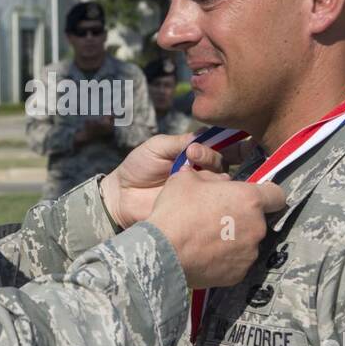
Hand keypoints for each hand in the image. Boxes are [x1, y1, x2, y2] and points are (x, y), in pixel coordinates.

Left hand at [101, 133, 227, 227]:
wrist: (122, 195)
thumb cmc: (139, 166)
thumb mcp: (158, 146)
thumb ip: (180, 141)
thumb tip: (205, 133)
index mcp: (194, 156)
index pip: (215, 147)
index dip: (213, 145)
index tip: (194, 148)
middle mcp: (202, 173)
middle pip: (221, 165)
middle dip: (210, 158)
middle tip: (191, 156)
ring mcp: (200, 193)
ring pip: (220, 185)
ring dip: (210, 177)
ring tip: (189, 175)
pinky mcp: (196, 211)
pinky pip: (210, 206)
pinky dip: (206, 198)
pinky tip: (193, 195)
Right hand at [146, 169, 287, 288]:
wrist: (163, 252)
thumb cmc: (176, 210)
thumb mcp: (185, 180)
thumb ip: (206, 177)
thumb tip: (212, 179)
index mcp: (249, 200)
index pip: (277, 195)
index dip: (267, 195)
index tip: (253, 198)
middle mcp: (257, 227)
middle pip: (258, 220)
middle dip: (242, 219)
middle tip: (218, 219)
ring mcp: (249, 253)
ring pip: (247, 243)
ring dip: (234, 239)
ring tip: (208, 240)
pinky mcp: (239, 274)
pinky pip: (236, 262)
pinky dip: (225, 259)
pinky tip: (205, 256)